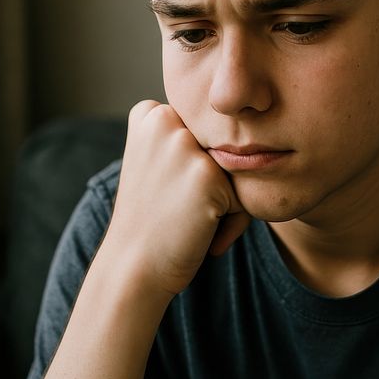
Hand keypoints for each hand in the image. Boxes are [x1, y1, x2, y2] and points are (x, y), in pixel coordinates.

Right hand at [106, 100, 250, 296]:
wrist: (134, 266)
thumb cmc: (152, 219)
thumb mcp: (155, 161)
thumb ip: (188, 137)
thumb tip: (245, 124)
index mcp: (150, 112)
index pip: (205, 131)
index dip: (195, 166)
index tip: (167, 189)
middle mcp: (165, 119)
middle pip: (222, 146)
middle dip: (215, 181)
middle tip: (179, 207)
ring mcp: (184, 145)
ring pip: (236, 169)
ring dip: (227, 199)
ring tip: (192, 218)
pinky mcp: (207, 173)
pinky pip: (245, 194)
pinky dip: (234, 219)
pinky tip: (203, 230)